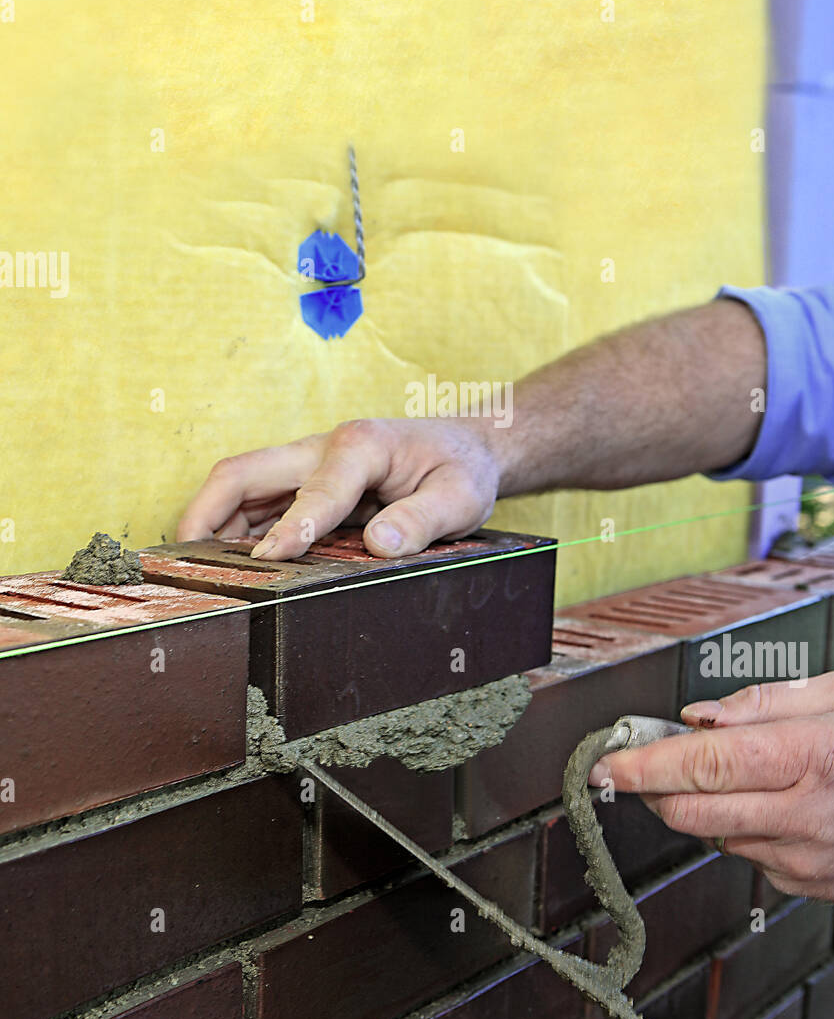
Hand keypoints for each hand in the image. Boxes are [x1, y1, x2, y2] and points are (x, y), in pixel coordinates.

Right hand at [177, 418, 501, 559]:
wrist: (467, 448)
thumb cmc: (462, 469)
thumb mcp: (461, 496)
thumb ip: (424, 519)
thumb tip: (380, 543)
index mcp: (360, 445)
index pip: (314, 488)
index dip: (289, 527)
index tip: (265, 561)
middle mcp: (322, 449)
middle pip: (242, 472)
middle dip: (205, 513)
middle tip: (181, 563)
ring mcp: (308, 465)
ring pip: (239, 488)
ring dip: (211, 526)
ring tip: (192, 573)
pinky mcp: (304, 484)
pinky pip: (255, 505)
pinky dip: (232, 533)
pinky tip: (227, 567)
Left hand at [589, 672, 833, 903]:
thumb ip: (762, 703)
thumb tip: (699, 718)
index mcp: (808, 754)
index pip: (704, 764)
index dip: (643, 764)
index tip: (604, 761)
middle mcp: (802, 812)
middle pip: (690, 811)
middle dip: (651, 789)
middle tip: (637, 765)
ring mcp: (804, 858)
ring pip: (713, 834)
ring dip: (700, 804)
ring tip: (741, 775)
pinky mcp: (806, 886)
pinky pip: (747, 855)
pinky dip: (741, 828)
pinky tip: (777, 806)